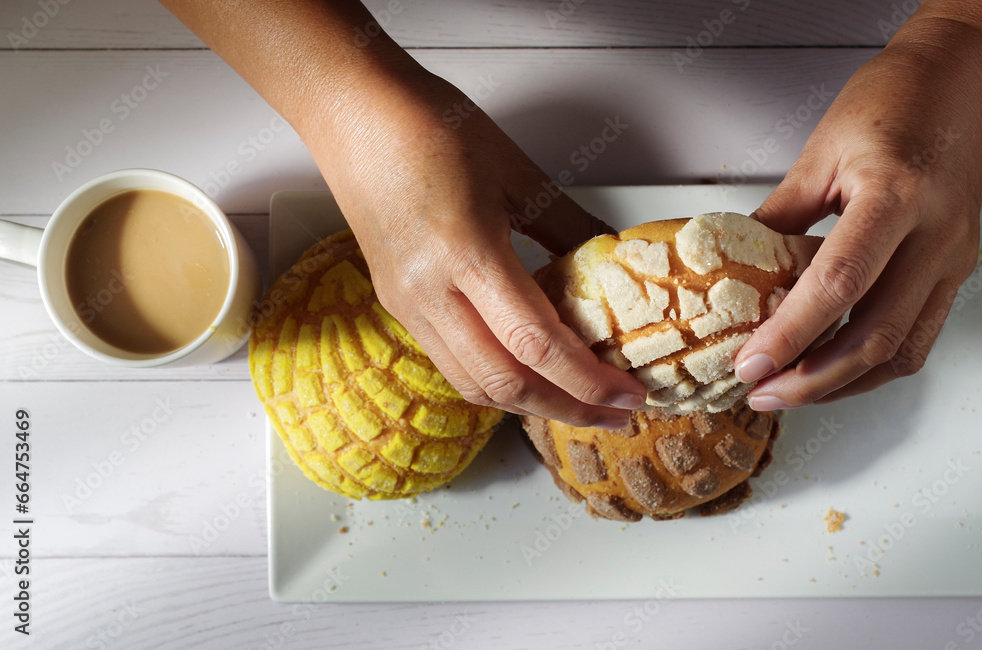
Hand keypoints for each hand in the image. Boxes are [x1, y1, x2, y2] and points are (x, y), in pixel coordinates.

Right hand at [307, 67, 646, 426]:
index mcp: (464, 253)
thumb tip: (610, 261)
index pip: (536, 344)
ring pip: (473, 384)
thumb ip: (567, 227)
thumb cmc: (429, 126)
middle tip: (614, 414)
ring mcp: (407, 304)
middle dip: (566, 408)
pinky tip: (527, 373)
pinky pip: (452, 363)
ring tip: (577, 403)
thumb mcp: (517, 173)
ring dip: (530, 404)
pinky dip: (496, 381)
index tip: (628, 394)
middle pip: (504, 383)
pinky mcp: (397, 304)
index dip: (588, 381)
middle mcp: (429, 293)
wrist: (353, 112)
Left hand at [734, 9, 981, 409]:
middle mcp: (935, 236)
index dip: (790, 334)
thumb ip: (779, 216)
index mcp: (896, 197)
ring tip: (791, 391)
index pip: (838, 286)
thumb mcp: (820, 152)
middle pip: (877, 336)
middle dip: (814, 380)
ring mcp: (952, 258)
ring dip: (844, 383)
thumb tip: (733, 267)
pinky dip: (874, 364)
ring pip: (904, 350)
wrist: (962, 77)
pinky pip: (919, 335)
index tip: (750, 363)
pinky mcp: (955, 268)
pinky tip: (834, 369)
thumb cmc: (894, 99)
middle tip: (764, 392)